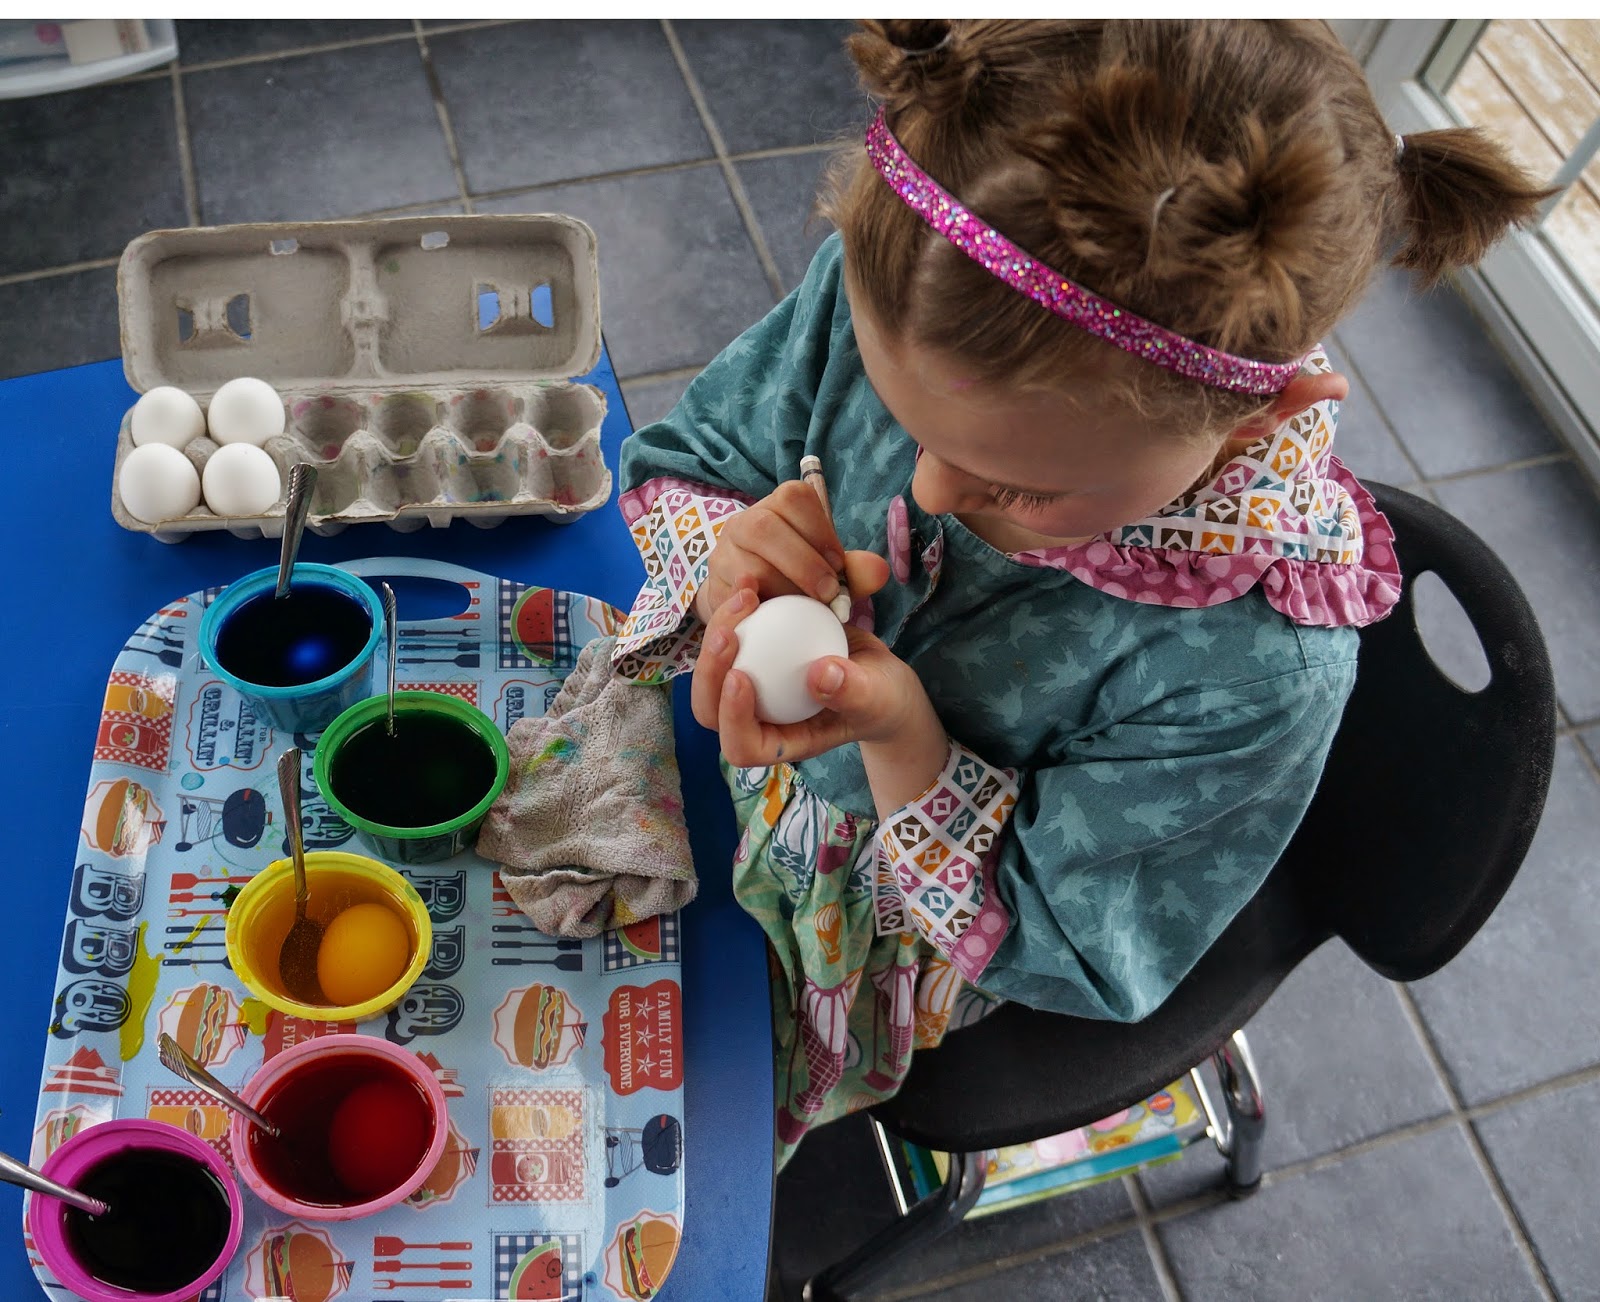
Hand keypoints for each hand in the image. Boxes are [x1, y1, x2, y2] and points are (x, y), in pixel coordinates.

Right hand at [691, 480, 888, 622]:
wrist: (749, 603)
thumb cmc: (794, 580)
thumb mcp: (827, 571)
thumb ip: (853, 571)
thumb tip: (880, 570)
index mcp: (776, 506)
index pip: (795, 498)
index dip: (820, 531)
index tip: (838, 564)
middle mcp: (743, 523)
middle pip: (763, 527)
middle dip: (802, 563)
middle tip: (827, 593)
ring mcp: (723, 555)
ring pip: (749, 567)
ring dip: (784, 591)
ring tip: (804, 609)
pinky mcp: (715, 589)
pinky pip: (734, 600)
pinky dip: (761, 610)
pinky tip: (777, 617)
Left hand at [692, 586, 934, 769]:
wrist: (880, 675)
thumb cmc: (881, 697)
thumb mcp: (877, 695)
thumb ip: (852, 690)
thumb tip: (818, 674)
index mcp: (781, 741)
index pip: (741, 746)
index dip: (732, 717)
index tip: (742, 677)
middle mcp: (758, 718)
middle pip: (710, 709)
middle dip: (709, 672)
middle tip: (730, 632)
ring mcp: (753, 687)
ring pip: (713, 670)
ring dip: (719, 631)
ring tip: (745, 595)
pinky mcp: (754, 657)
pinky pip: (732, 637)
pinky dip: (736, 610)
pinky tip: (751, 581)